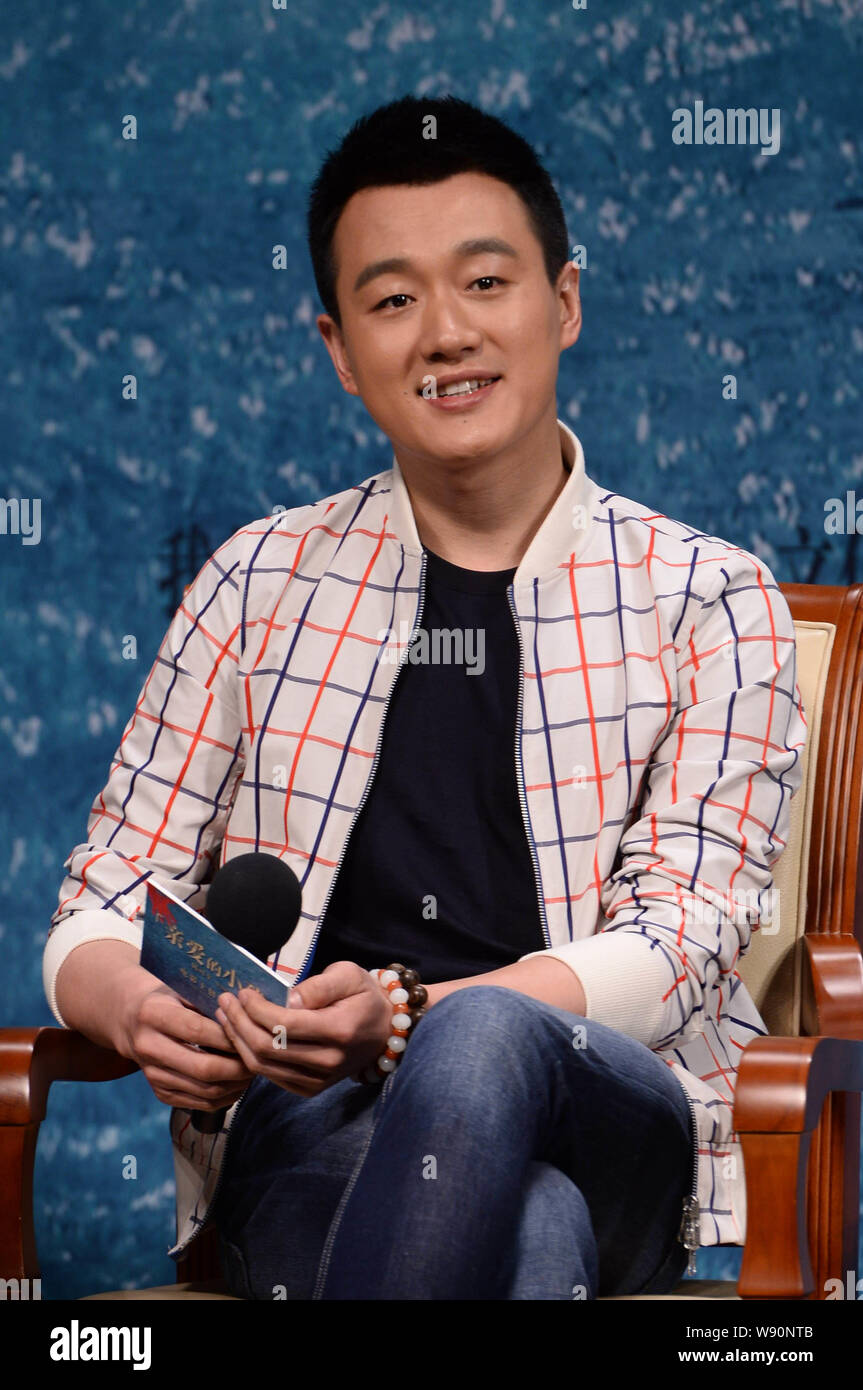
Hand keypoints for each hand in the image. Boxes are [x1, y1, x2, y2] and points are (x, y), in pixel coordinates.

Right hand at [115, 973, 255, 1111]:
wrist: (133, 1022)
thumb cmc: (169, 1001)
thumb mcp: (182, 990)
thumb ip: (208, 1001)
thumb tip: (247, 1014)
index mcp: (153, 1015)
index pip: (197, 1031)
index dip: (228, 1036)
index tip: (250, 1034)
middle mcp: (148, 1047)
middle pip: (203, 1068)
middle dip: (237, 1067)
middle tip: (257, 1059)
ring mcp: (152, 1074)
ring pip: (204, 1090)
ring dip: (235, 1084)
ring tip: (252, 1072)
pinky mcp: (160, 1093)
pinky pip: (200, 1103)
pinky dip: (224, 1097)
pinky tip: (238, 1084)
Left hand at [215, 960, 393, 1095]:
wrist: (384, 1029)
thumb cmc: (363, 995)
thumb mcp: (348, 975)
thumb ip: (318, 986)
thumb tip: (286, 999)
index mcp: (340, 1031)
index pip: (285, 1025)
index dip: (257, 1010)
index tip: (242, 992)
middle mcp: (330, 1061)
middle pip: (269, 1049)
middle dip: (240, 1024)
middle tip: (225, 1002)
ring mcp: (320, 1080)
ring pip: (265, 1068)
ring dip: (239, 1041)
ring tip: (225, 1017)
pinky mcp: (311, 1089)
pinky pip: (272, 1077)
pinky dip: (250, 1058)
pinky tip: (241, 1036)